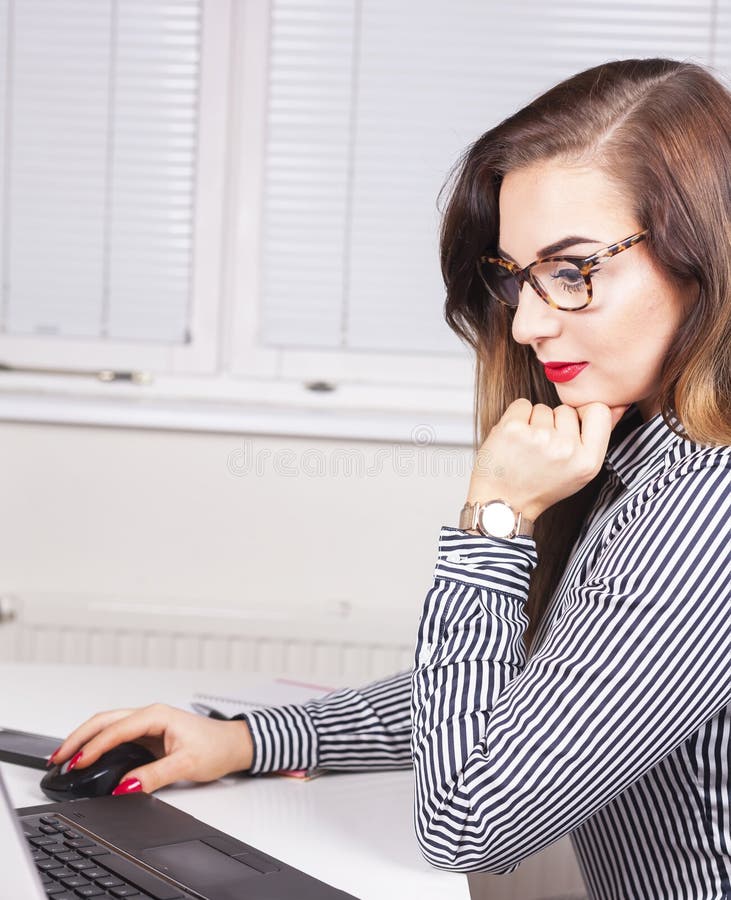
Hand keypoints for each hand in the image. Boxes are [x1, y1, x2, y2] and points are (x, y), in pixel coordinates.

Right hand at [49, 704, 253, 792]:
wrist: (233, 744)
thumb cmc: (216, 746)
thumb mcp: (187, 764)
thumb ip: (156, 776)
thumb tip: (126, 786)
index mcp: (157, 715)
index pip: (117, 729)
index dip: (94, 747)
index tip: (77, 763)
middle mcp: (149, 715)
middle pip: (104, 721)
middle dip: (79, 738)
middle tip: (58, 758)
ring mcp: (147, 724)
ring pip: (107, 726)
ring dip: (85, 739)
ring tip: (65, 757)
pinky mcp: (146, 734)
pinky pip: (115, 735)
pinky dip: (97, 743)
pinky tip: (86, 755)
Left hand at [466, 400, 628, 520]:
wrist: (502, 502)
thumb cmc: (539, 486)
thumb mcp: (578, 472)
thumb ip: (596, 439)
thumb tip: (616, 406)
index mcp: (588, 462)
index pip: (599, 411)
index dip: (582, 415)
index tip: (570, 427)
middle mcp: (566, 449)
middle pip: (566, 410)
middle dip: (554, 423)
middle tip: (542, 449)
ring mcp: (540, 437)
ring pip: (542, 408)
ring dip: (533, 422)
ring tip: (526, 448)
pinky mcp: (513, 429)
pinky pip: (521, 405)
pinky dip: (515, 417)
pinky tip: (513, 439)